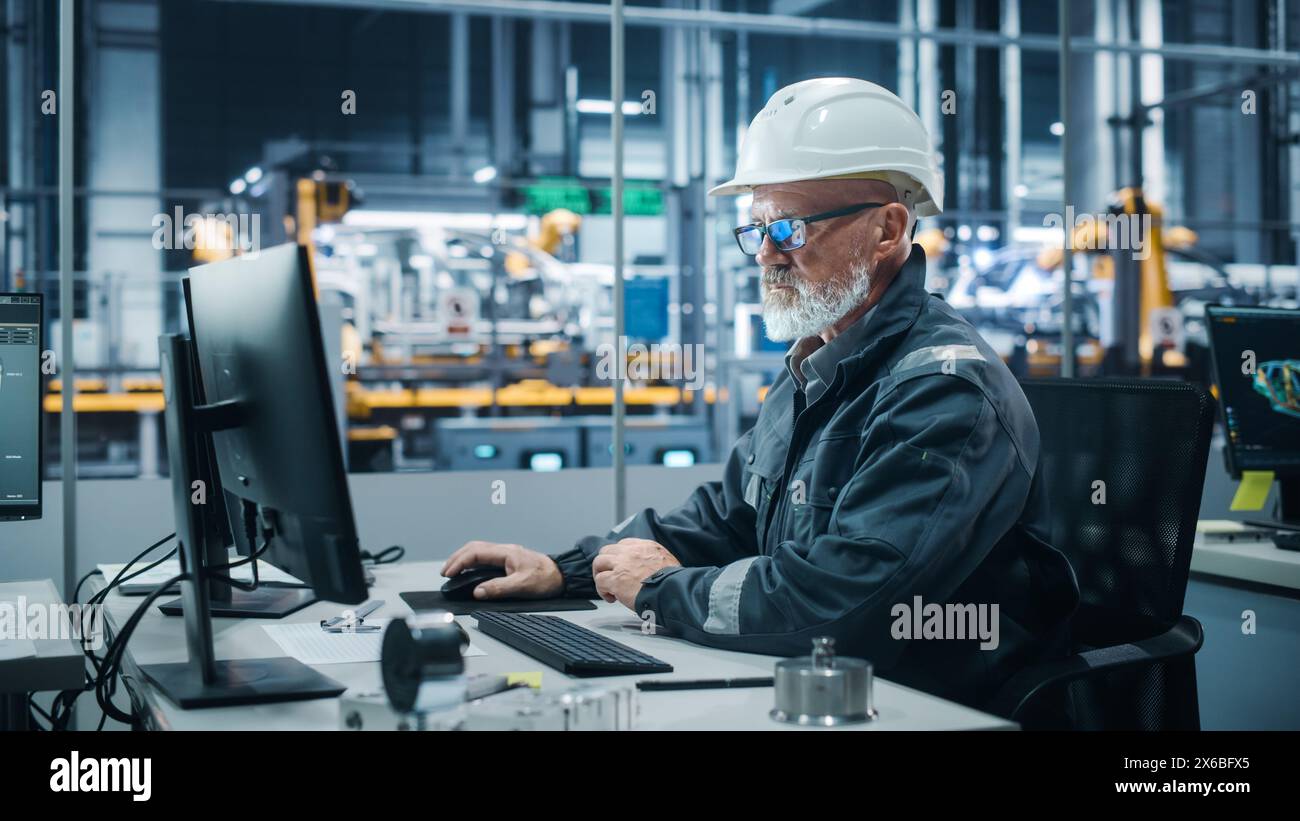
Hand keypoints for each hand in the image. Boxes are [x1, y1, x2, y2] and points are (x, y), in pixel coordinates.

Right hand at [441, 541, 564, 599]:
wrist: (562, 576)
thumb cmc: (546, 579)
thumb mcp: (522, 586)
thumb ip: (498, 588)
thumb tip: (478, 591)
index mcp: (506, 552)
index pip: (476, 552)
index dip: (459, 562)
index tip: (449, 573)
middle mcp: (505, 550)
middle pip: (474, 548)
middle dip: (457, 558)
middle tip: (445, 572)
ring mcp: (507, 554)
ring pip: (479, 551)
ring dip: (463, 559)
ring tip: (453, 571)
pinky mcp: (509, 560)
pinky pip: (485, 557)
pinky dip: (472, 562)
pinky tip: (469, 570)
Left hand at [592, 538, 680, 609]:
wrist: (673, 591)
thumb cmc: (673, 583)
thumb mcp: (668, 562)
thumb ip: (655, 561)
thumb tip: (650, 571)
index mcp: (646, 546)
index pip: (624, 544)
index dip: (619, 556)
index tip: (620, 566)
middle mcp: (631, 552)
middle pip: (607, 550)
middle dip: (606, 564)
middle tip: (609, 576)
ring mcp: (622, 564)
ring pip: (599, 562)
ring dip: (600, 574)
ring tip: (607, 587)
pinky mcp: (616, 579)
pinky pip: (600, 581)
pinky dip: (602, 591)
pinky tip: (611, 598)